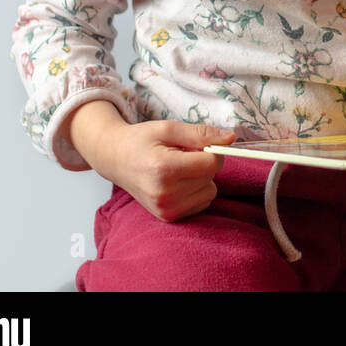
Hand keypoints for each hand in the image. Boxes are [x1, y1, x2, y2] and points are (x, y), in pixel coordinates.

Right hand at [99, 120, 236, 222]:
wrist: (114, 159)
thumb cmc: (141, 141)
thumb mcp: (169, 128)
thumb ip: (201, 133)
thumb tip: (231, 138)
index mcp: (163, 169)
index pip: (211, 163)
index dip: (212, 149)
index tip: (197, 144)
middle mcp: (164, 194)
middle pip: (211, 177)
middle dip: (204, 163)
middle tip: (181, 155)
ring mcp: (166, 209)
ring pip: (210, 192)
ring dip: (201, 179)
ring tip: (177, 169)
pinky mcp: (168, 217)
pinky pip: (202, 203)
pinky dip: (196, 191)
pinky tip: (177, 182)